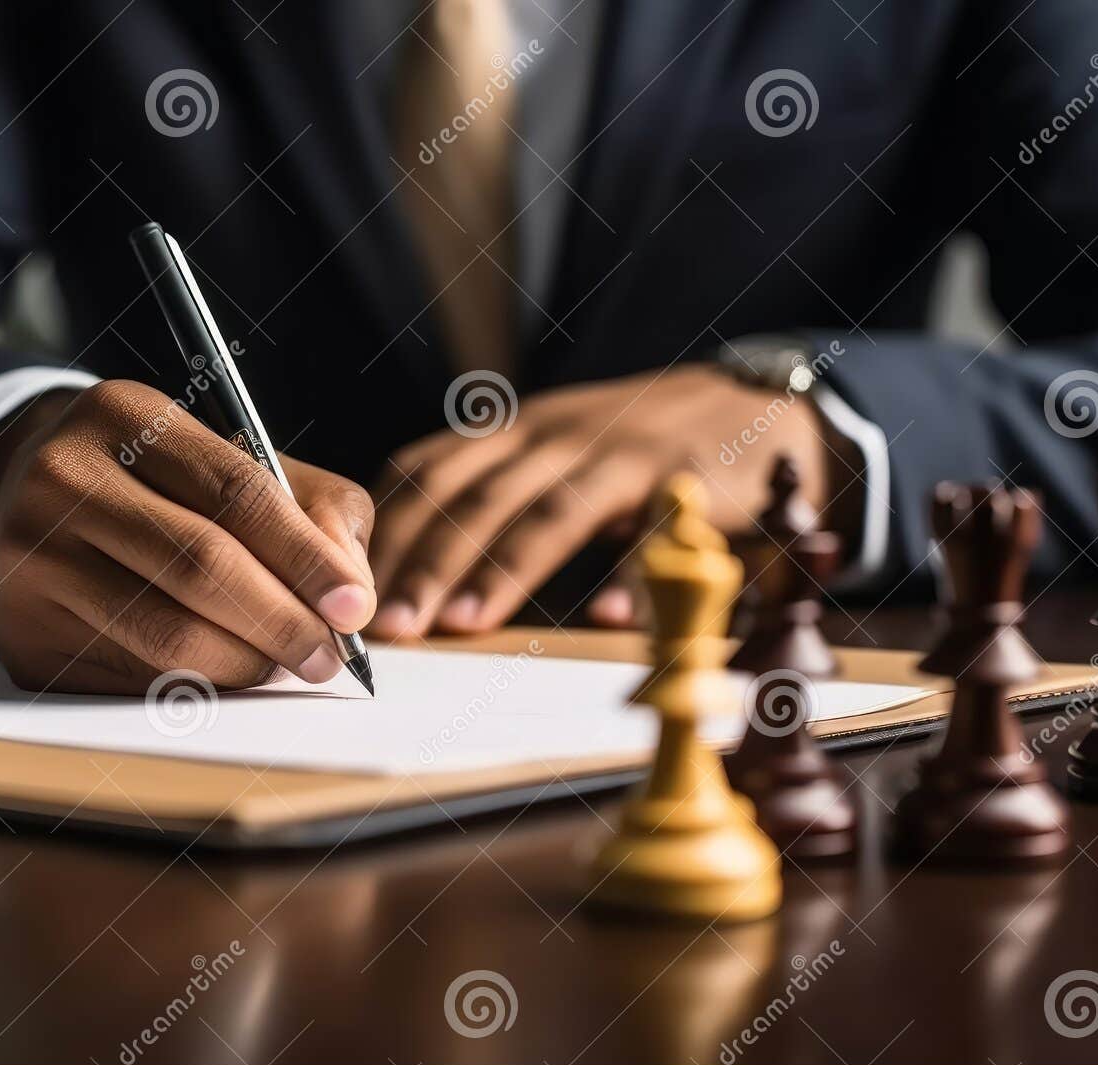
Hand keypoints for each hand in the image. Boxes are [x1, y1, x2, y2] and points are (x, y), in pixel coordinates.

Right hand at [0, 379, 375, 692]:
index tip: (352, 606)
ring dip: (247, 663)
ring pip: (169, 635)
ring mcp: (32, 562)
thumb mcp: (235, 458)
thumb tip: (352, 594)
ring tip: (283, 662)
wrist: (27, 497)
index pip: (234, 493)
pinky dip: (198, 685)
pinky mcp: (25, 636)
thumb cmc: (159, 482)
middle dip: (284, 622)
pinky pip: (135, 678)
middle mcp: (62, 480)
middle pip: (201, 567)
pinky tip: (222, 672)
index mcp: (123, 416)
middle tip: (329, 656)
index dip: (305, 557)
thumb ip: (315, 508)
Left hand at [365, 365, 834, 638]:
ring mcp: (620, 455)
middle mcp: (555, 436)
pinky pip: (654, 533)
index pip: (426, 472)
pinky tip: (606, 617)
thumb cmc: (629, 447)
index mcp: (511, 432)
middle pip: (474, 498)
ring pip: (547, 513)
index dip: (386, 531)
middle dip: (425, 563)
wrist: (750, 403)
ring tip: (463, 624)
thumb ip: (487, 493)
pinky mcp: (687, 480)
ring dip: (500, 570)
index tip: (347, 587)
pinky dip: (631, 575)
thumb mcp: (547, 452)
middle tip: (389, 626)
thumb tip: (406, 565)